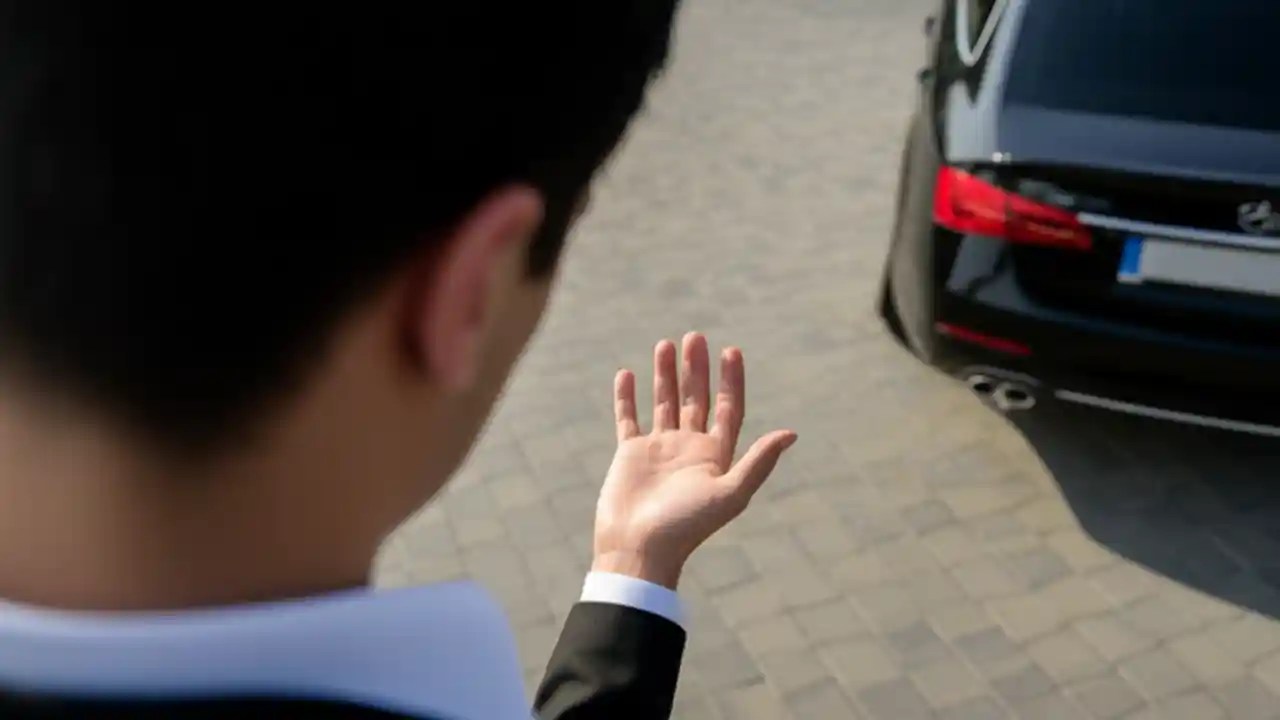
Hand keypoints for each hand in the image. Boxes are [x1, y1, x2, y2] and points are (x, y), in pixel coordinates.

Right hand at [591, 332, 796, 589]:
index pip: (728, 409)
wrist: (640, 549)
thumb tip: (791, 433)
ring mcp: (659, 449)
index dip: (731, 381)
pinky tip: (628, 373)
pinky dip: (627, 397)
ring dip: (666, 374)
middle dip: (697, 368)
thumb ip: (758, 462)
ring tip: (666, 343)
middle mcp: (689, 448)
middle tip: (696, 336)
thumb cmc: (687, 526)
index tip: (731, 351)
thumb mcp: (730, 494)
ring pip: (665, 402)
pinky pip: (628, 418)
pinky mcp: (630, 454)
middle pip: (697, 399)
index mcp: (716, 456)